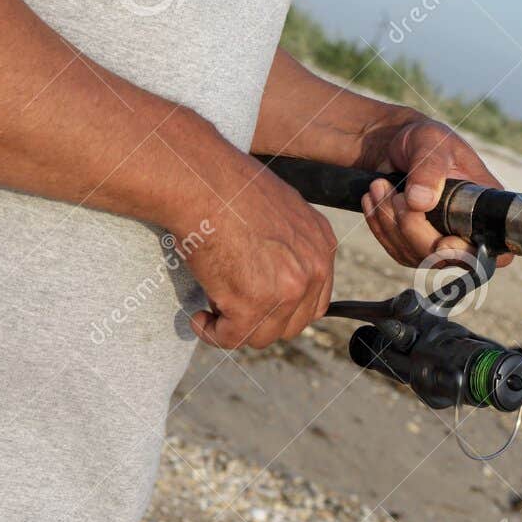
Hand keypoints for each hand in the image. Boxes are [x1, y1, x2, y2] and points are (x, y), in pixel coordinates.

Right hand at [182, 153, 337, 350]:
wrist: (203, 183)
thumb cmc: (229, 188)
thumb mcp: (278, 209)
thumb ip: (287, 243)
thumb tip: (271, 270)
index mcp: (322, 243)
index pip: (314, 299)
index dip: (283, 308)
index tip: (256, 303)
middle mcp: (313, 268)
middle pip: (293, 323)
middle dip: (261, 321)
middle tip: (231, 307)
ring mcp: (287, 289)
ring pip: (263, 335)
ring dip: (236, 329)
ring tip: (212, 311)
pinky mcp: (253, 305)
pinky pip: (232, 338)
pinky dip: (212, 333)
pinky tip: (200, 318)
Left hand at [357, 113, 511, 271]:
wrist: (396, 143)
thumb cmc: (425, 138)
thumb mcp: (431, 141)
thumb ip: (429, 168)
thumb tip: (420, 202)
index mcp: (484, 206)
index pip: (494, 251)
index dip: (469, 254)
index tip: (443, 242)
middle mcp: (466, 231)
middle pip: (444, 257)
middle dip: (412, 227)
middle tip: (394, 194)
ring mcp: (440, 241)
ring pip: (415, 256)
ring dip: (390, 223)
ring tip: (378, 186)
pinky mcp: (414, 245)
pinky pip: (396, 249)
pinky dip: (380, 226)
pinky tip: (373, 199)